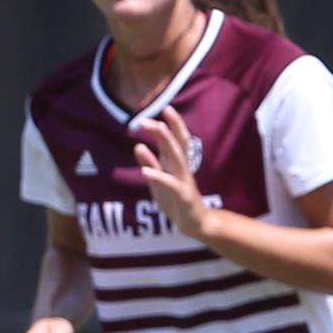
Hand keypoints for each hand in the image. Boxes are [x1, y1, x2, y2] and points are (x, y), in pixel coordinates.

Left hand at [132, 113, 209, 239]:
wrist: (194, 223)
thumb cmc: (176, 200)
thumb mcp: (158, 180)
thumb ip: (150, 163)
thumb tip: (138, 146)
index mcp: (177, 164)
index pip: (177, 140)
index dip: (173, 124)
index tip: (165, 108)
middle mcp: (182, 168)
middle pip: (176, 144)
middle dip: (165, 129)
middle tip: (149, 119)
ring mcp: (184, 181)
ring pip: (177, 158)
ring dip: (166, 143)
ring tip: (156, 129)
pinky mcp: (183, 196)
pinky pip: (170, 184)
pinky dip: (158, 176)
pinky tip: (145, 171)